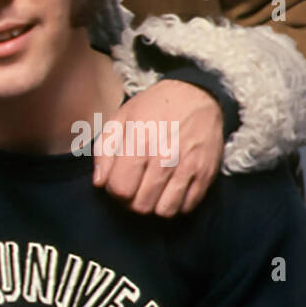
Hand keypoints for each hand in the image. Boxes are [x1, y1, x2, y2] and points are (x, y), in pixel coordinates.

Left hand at [92, 80, 223, 216]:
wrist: (196, 95)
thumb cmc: (154, 107)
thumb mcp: (121, 118)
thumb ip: (104, 150)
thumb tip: (99, 182)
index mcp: (139, 142)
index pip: (120, 189)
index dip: (114, 190)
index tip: (118, 181)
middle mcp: (164, 158)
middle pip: (141, 205)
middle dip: (132, 201)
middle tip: (134, 187)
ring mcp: (187, 167)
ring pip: (164, 211)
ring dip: (154, 205)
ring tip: (152, 190)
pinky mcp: (206, 174)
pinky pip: (187, 207)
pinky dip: (176, 204)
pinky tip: (170, 188)